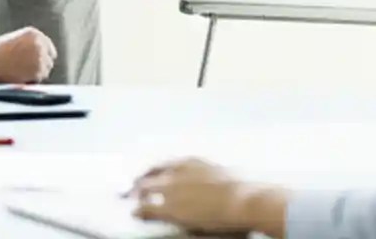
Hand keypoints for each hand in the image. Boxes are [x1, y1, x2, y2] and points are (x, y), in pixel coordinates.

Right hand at [0, 27, 56, 83]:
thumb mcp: (13, 41)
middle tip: (28, 71)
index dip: (42, 55)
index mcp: (33, 33)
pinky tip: (18, 78)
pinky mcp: (38, 71)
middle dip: (41, 65)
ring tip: (19, 74)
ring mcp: (40, 57)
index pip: (47, 46)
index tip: (37, 63)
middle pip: (49, 58)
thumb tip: (38, 57)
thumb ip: (28, 46)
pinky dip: (31, 81)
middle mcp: (40, 43)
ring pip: (46, 69)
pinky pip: (40, 78)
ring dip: (36, 73)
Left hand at [129, 158, 286, 236]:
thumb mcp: (223, 177)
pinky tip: (135, 214)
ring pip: (145, 188)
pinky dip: (139, 210)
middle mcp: (177, 171)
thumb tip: (214, 181)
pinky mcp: (170, 207)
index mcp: (191, 162)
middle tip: (133, 187)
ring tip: (131, 200)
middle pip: (150, 173)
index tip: (150, 174)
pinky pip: (146, 207)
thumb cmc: (243, 191)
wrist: (244, 200)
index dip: (154, 171)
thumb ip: (210, 176)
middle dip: (141, 180)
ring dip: (137, 194)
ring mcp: (171, 188)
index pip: (165, 164)